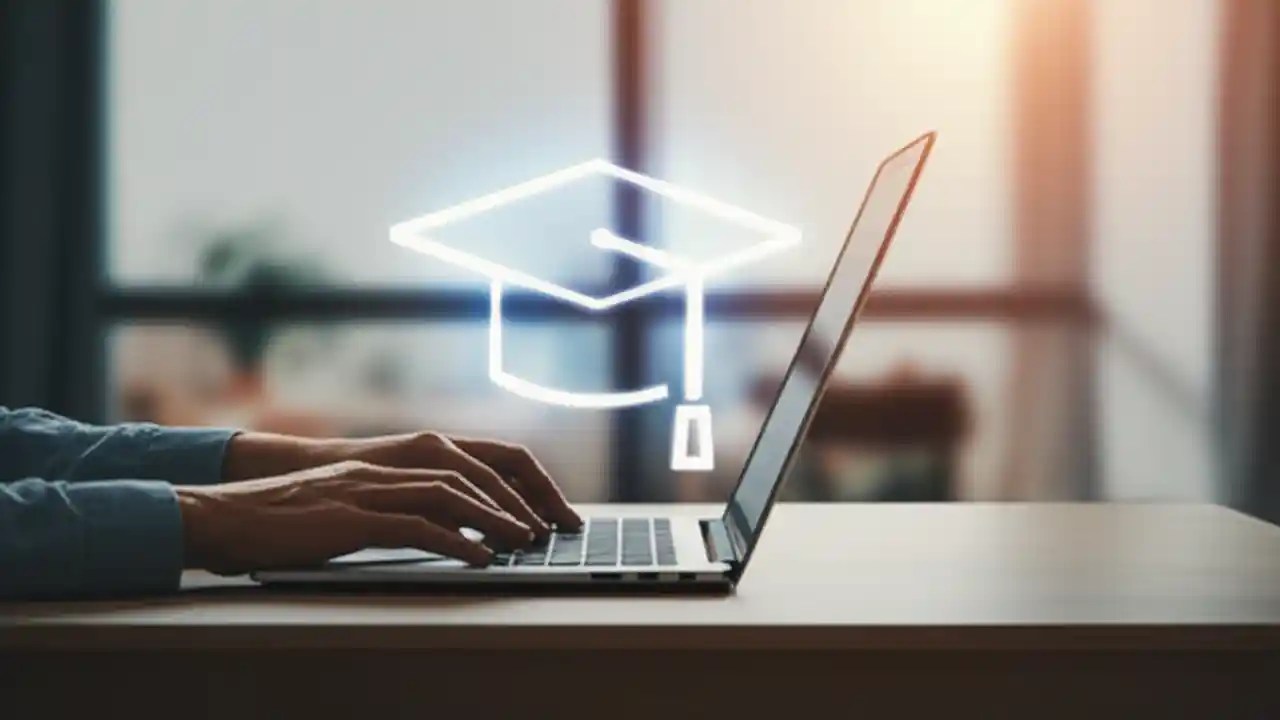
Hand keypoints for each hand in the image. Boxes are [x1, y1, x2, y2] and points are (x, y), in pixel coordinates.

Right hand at [177, 461, 535, 574]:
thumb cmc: (290, 518)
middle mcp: (387, 469)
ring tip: (523, 542)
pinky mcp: (354, 518)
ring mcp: (371, 490)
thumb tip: (447, 529)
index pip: (470, 461)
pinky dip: (455, 542)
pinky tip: (479, 559)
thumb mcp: (353, 504)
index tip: (541, 508)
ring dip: (494, 519)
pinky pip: (417, 528)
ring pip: (450, 496)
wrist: (232, 515)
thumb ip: (397, 508)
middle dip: (516, 500)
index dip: (511, 481)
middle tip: (548, 527)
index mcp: (391, 463)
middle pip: (470, 474)